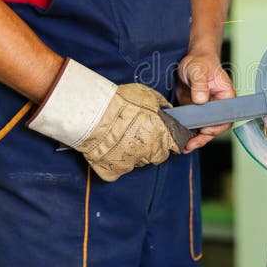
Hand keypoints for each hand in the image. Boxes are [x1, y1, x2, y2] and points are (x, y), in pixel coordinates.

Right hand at [27, 59, 190, 181]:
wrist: (92, 114)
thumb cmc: (118, 102)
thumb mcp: (146, 95)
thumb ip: (160, 103)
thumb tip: (167, 107)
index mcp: (160, 134)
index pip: (174, 146)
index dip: (169, 142)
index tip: (164, 139)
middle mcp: (149, 151)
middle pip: (157, 156)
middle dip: (152, 148)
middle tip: (138, 136)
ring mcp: (132, 163)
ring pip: (138, 162)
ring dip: (134, 154)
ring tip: (121, 139)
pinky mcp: (114, 171)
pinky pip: (119, 169)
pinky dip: (116, 162)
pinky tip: (110, 149)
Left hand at [177, 51, 235, 150]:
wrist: (191, 60)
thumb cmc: (200, 62)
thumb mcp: (199, 70)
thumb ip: (200, 84)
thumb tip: (201, 99)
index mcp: (226, 96)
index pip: (226, 117)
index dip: (216, 127)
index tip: (205, 130)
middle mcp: (218, 106)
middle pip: (215, 127)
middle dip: (203, 137)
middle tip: (191, 144)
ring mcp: (206, 110)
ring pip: (204, 129)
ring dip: (195, 139)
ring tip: (184, 147)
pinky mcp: (195, 111)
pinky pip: (193, 125)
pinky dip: (188, 133)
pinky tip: (180, 139)